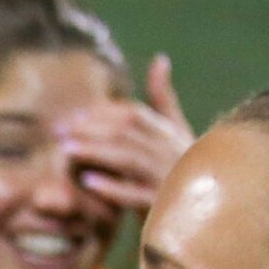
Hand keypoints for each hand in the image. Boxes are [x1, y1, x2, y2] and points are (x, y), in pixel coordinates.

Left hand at [57, 54, 193, 212]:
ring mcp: (169, 178)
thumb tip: (160, 58)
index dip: (104, 112)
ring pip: (129, 159)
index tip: (75, 115)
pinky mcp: (164, 205)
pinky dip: (113, 187)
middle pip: (128, 133)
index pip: (135, 115)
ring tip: (66, 150)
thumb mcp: (176, 132)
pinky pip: (136, 195)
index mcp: (172, 134)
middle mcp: (172, 151)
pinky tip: (87, 183)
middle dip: (91, 129)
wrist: (210, 210)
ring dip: (96, 152)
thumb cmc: (184, 167)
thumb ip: (163, 98)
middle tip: (58, 131)